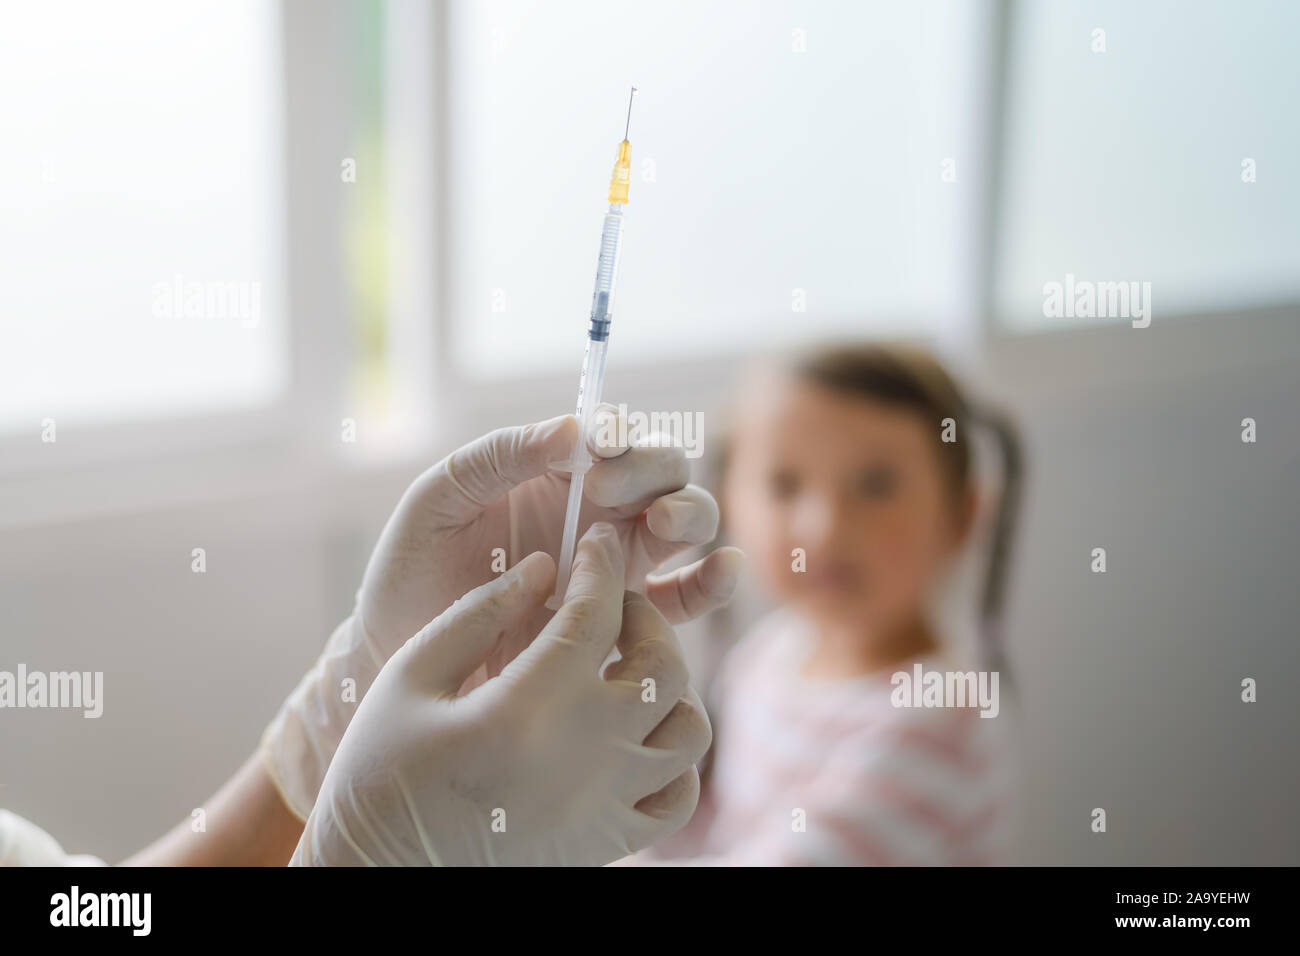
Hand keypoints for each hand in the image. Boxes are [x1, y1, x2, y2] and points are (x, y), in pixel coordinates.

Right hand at [292, 524, 711, 865]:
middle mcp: (588, 752)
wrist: (382, 877)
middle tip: (610, 607)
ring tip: (623, 672)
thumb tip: (542, 565)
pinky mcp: (609, 842)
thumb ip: (479, 613)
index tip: (598, 541)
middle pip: (663, 664)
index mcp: (531, 704)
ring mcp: (607, 802)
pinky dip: (675, 758)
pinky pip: (679, 794)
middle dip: (645, 619)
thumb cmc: (380, 770)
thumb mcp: (410, 677)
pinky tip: (634, 735)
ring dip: (667, 686)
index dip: (603, 565)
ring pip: (688, 727)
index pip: (598, 613)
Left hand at [361, 405, 739, 666]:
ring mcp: (616, 564)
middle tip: (606, 491)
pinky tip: (720, 568)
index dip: (617, 434)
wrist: (400, 657)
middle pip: (663, 470)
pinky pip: (686, 598)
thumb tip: (574, 430)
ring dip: (690, 513)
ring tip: (662, 526)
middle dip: (652, 469)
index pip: (612, 435)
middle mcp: (596, 511)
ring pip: (687, 522)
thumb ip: (499, 456)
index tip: (594, 453)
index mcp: (554, 472)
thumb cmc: (411, 570)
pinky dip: (714, 581)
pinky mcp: (625, 619)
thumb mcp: (438, 499)